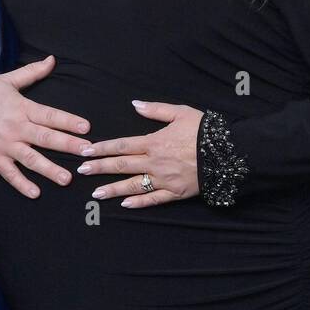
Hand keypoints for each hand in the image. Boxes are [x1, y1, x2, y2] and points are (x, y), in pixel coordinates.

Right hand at [0, 55, 90, 198]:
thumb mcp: (7, 80)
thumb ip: (32, 72)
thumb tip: (52, 60)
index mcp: (22, 108)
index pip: (50, 115)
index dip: (69, 121)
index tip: (86, 128)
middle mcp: (17, 128)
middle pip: (46, 137)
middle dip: (68, 145)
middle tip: (87, 153)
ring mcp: (5, 145)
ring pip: (31, 159)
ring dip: (50, 169)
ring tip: (67, 178)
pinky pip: (10, 174)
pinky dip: (22, 184)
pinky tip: (35, 193)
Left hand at [75, 100, 201, 207]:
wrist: (228, 153)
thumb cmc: (204, 130)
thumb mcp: (180, 112)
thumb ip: (156, 110)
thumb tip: (135, 104)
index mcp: (154, 142)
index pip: (122, 145)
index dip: (102, 148)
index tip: (86, 151)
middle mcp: (155, 162)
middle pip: (122, 165)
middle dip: (99, 168)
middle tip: (81, 172)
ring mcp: (164, 179)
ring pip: (133, 185)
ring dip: (113, 189)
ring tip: (95, 193)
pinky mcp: (175, 192)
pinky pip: (154, 199)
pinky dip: (139, 202)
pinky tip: (125, 204)